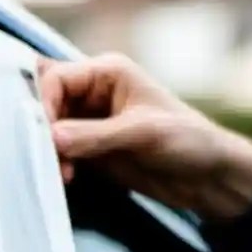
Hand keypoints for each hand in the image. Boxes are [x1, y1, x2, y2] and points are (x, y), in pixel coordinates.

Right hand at [38, 54, 251, 220]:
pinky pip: (61, 152)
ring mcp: (91, 123)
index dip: (44, 103)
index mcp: (108, 73)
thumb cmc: (188, 140)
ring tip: (60, 173)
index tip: (45, 135)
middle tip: (47, 157)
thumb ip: (95, 135)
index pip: (57, 78)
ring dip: (48, 151)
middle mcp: (94, 93)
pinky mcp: (92, 150)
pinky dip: (57, 164)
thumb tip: (51, 137)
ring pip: (50, 130)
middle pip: (48, 102)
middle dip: (42, 129)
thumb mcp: (143, 133)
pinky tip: (65, 178)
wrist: (209, 177)